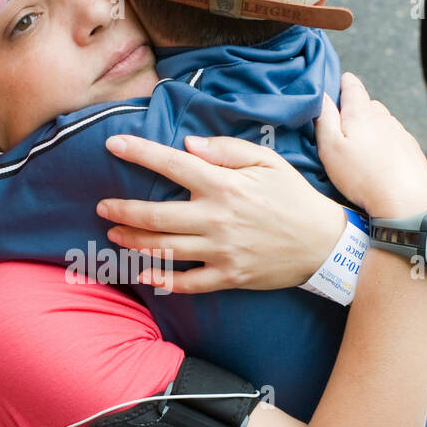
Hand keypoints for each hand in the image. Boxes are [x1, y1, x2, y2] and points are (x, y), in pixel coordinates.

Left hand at [96, 132, 345, 293]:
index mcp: (224, 185)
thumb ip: (226, 150)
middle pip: (156, 215)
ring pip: (165, 249)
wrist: (324, 243)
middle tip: (102, 207)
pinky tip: (145, 273)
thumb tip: (188, 144)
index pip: (172, 164)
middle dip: (123, 210)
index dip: (139, 153)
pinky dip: (164, 280)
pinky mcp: (228, 275)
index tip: (112, 144)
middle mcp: (217, 218)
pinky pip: (188, 282)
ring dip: (133, 242)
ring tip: (114, 236)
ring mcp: (221, 250)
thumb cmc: (294, 197)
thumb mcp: (267, 161)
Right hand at [315, 73, 426, 216]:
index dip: (342, 82)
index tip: (336, 83)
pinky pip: (395, 140)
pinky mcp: (412, 151)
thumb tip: (320, 95)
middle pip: (367, 104)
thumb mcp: (331, 148)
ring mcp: (401, 134)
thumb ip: (324, 119)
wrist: (408, 203)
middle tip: (341, 126)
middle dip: (354, 110)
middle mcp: (384, 118)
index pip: (352, 85)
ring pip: (382, 123)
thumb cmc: (363, 177)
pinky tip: (379, 162)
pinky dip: (385, 145)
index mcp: (361, 113)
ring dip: (371, 128)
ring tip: (360, 148)